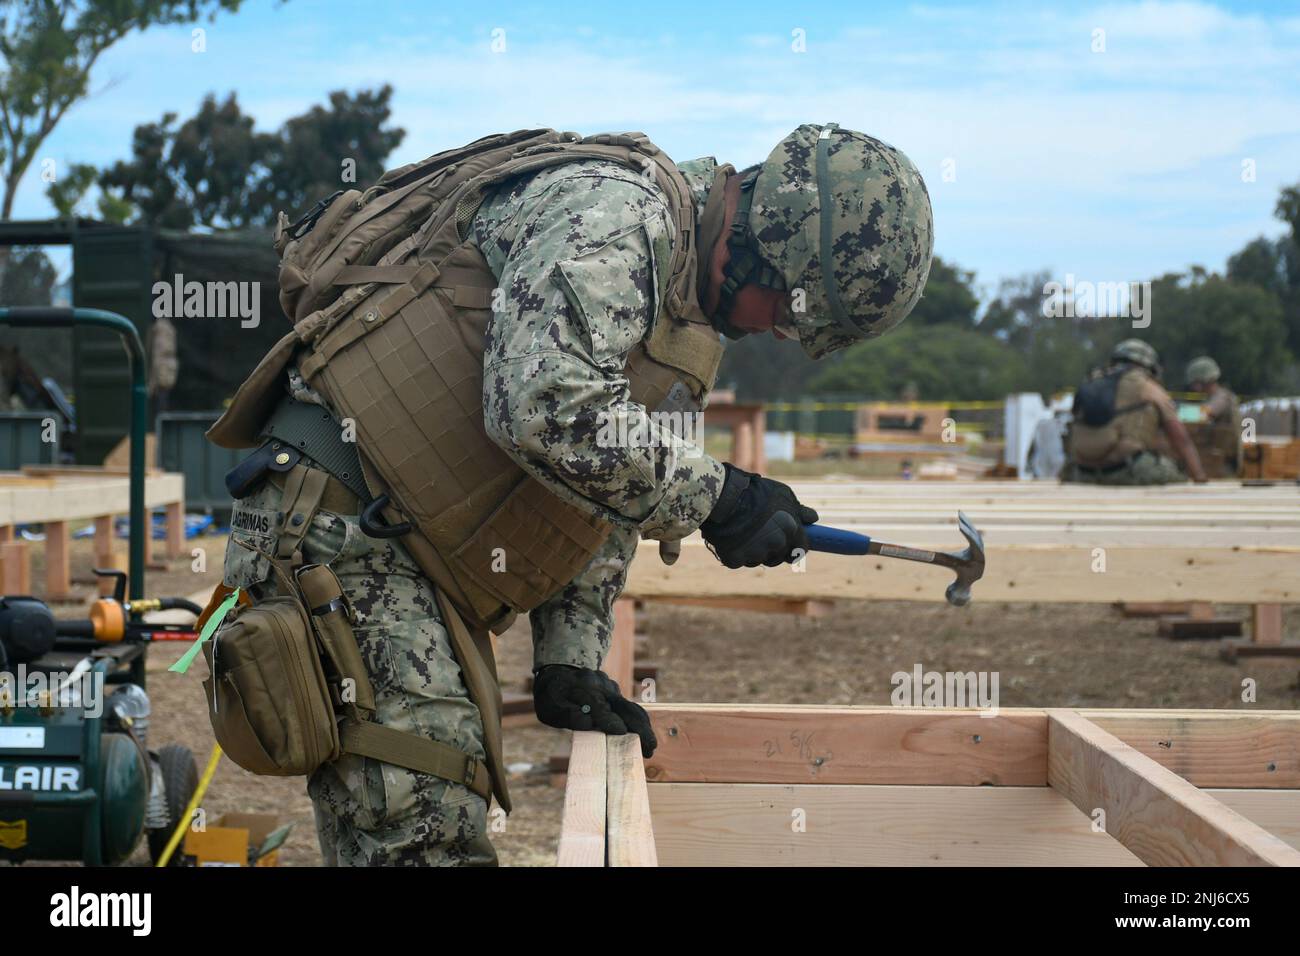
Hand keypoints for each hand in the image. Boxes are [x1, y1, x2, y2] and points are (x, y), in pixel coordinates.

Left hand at [532, 664, 656, 756]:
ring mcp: (610, 687)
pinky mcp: (615, 692)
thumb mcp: (551, 709)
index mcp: (581, 690)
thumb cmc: (553, 697)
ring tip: (650, 747)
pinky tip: (643, 737)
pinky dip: (637, 723)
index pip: (598, 706)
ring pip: (631, 706)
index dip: (609, 719)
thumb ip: (568, 715)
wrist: (559, 673)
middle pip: (624, 706)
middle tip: (650, 748)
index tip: (621, 732)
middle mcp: (600, 686)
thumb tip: (589, 723)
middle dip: (639, 727)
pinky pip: (629, 707)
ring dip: (643, 727)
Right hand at [700, 464, 818, 567]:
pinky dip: (736, 553)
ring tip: (744, 532)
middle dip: (773, 550)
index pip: (801, 550)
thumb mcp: (783, 494)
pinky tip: (731, 538)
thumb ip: (799, 510)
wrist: (722, 495)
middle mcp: (776, 543)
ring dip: (754, 551)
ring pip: (758, 559)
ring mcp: (755, 553)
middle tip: (761, 535)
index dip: (795, 548)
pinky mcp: (734, 559)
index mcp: (790, 529)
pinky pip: (739, 561)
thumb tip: (813, 518)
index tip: (790, 546)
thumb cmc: (755, 492)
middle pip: (779, 557)